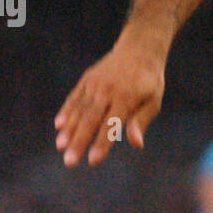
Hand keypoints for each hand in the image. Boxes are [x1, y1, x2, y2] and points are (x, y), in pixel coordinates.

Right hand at [54, 32, 164, 166]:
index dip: (102, 143)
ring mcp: (95, 84)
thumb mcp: (153, 100)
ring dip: (69, 129)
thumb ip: (141, 121)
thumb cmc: (149, 82)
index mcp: (126, 97)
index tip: (93, 161)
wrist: (138, 49)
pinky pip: (74, 97)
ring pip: (79, 109)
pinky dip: (66, 111)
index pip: (112, 125)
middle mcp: (107, 90)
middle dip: (79, 141)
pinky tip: (58, 126)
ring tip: (60, 146)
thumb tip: (137, 143)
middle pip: (91, 119)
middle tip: (69, 162)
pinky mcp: (87, 79)